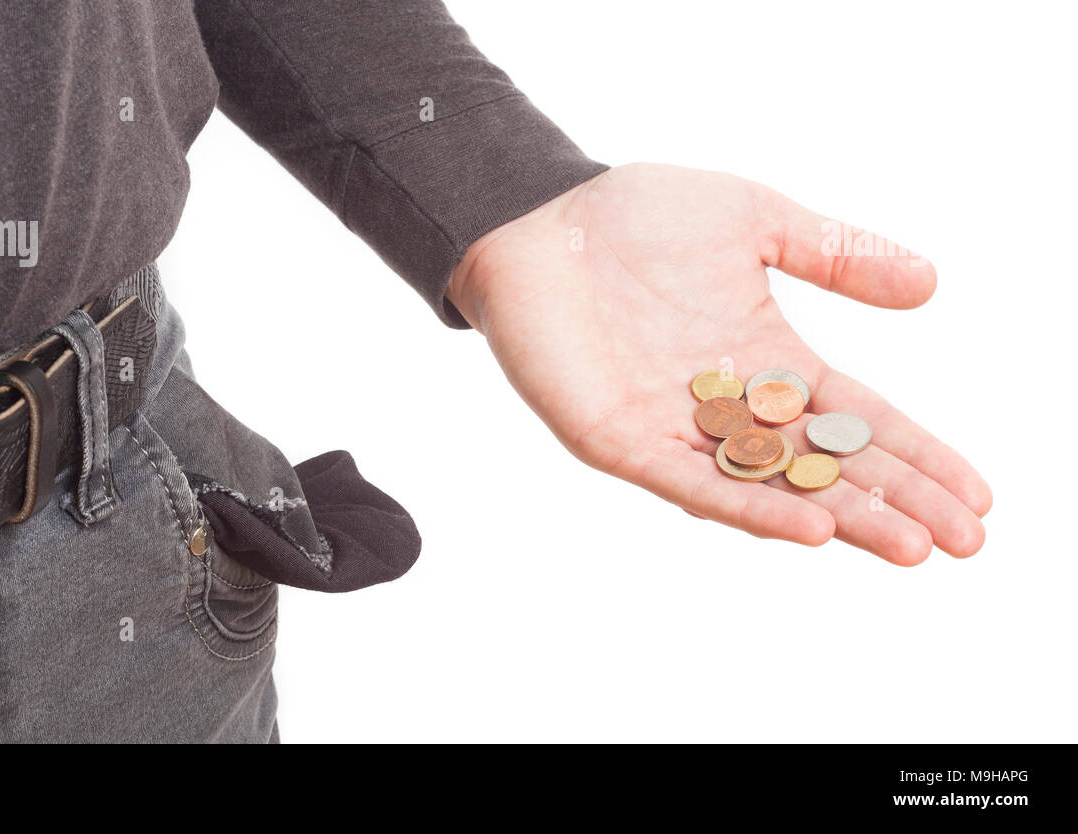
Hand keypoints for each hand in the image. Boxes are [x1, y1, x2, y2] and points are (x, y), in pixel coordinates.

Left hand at [446, 163, 990, 564]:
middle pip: (826, 464)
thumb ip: (835, 253)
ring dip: (839, 517)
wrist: (539, 216)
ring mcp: (674, 428)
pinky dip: (751, 507)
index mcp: (765, 359)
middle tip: (964, 541)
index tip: (976, 494)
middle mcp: (728, 405)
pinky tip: (810, 528)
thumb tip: (930, 283)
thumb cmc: (636, 216)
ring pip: (770, 486)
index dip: (917, 455)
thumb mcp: (754, 221)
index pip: (856, 419)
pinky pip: (691, 483)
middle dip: (896, 501)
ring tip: (906, 546)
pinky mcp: (620, 440)